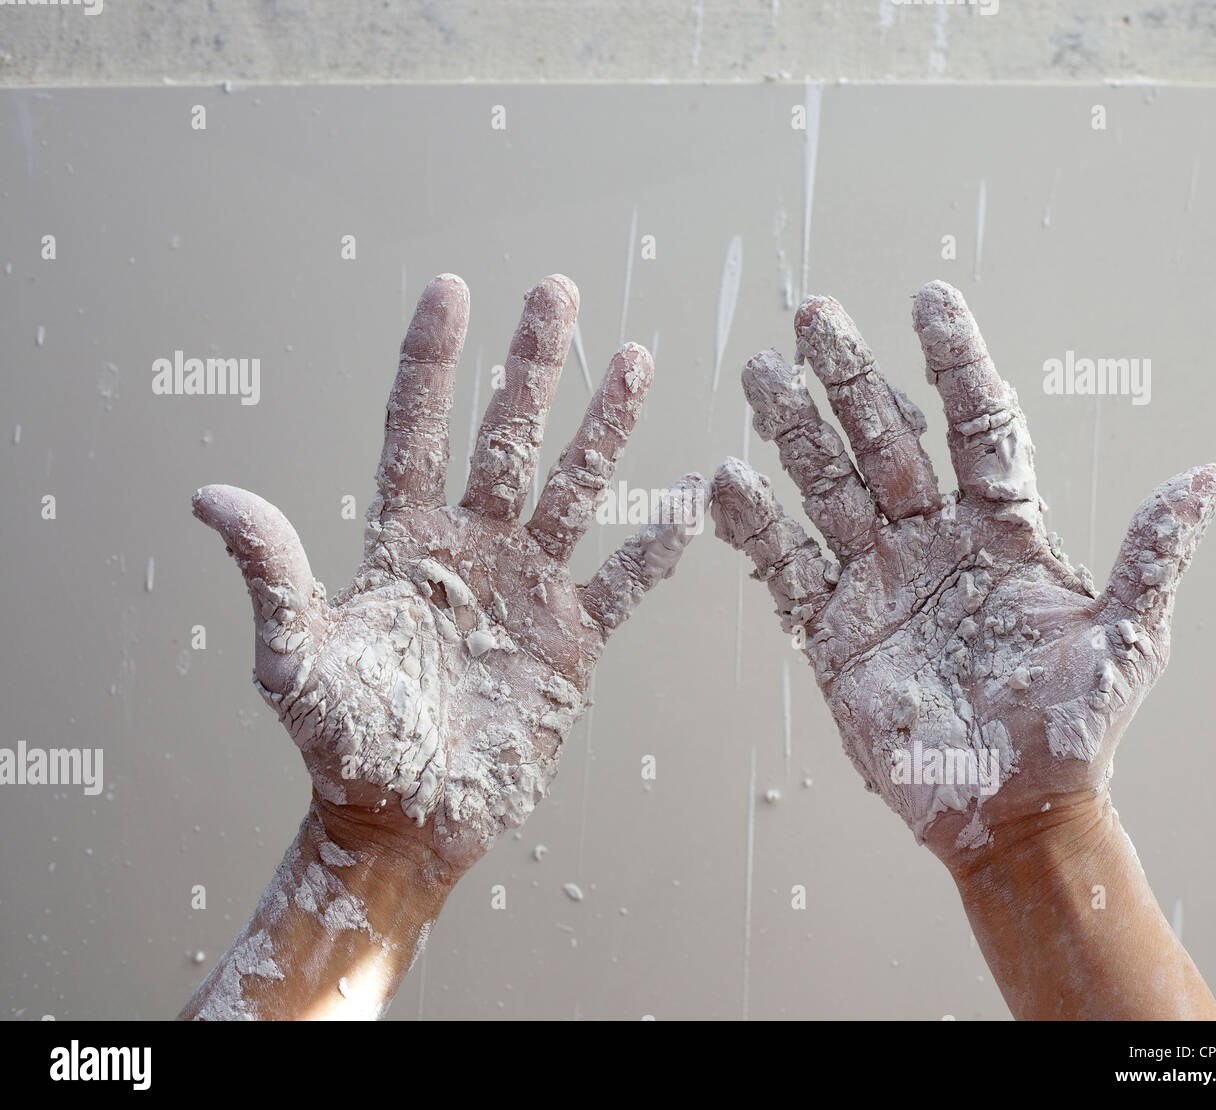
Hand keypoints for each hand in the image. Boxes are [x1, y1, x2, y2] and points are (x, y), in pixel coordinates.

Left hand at [194, 273, 707, 879]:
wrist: (407, 819)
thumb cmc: (343, 743)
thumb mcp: (296, 661)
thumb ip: (272, 577)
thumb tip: (212, 495)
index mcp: (405, 542)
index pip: (418, 431)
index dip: (432, 363)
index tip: (449, 291)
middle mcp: (472, 549)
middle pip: (507, 438)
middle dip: (532, 365)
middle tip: (557, 289)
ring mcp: (527, 588)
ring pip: (573, 490)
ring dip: (603, 428)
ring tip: (634, 359)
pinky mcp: (571, 640)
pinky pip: (622, 582)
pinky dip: (656, 546)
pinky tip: (689, 495)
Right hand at [713, 280, 1215, 865]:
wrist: (1010, 810)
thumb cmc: (1074, 725)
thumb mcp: (1126, 639)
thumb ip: (1151, 557)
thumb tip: (1208, 478)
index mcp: (1001, 529)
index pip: (976, 424)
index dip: (952, 361)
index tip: (927, 300)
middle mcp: (933, 540)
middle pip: (886, 440)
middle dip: (849, 376)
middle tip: (812, 314)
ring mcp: (878, 580)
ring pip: (829, 486)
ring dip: (794, 430)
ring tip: (760, 374)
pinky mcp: (834, 628)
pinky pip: (787, 567)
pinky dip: (756, 526)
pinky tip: (727, 481)